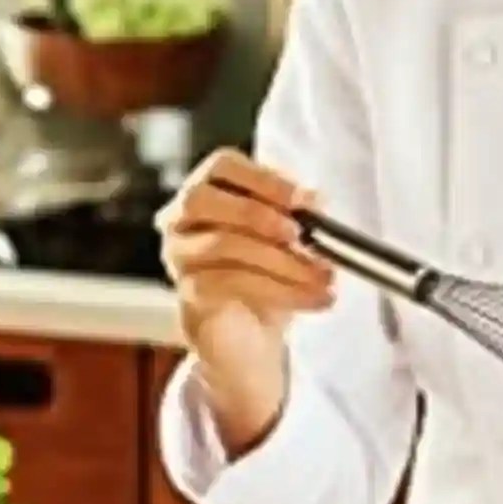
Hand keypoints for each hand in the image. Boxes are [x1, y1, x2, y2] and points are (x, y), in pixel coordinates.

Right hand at [158, 148, 335, 455]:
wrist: (252, 337)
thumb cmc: (268, 276)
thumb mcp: (291, 240)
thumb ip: (300, 215)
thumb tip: (316, 200)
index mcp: (208, 190)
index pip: (222, 165)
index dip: (264, 178)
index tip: (305, 200)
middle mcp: (180, 219)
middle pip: (203, 199)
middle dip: (257, 214)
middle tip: (300, 234)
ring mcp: (178, 256)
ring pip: (222, 245)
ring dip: (282, 261)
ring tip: (323, 277)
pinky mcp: (189, 294)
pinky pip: (229, 284)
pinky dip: (281, 290)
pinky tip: (313, 299)